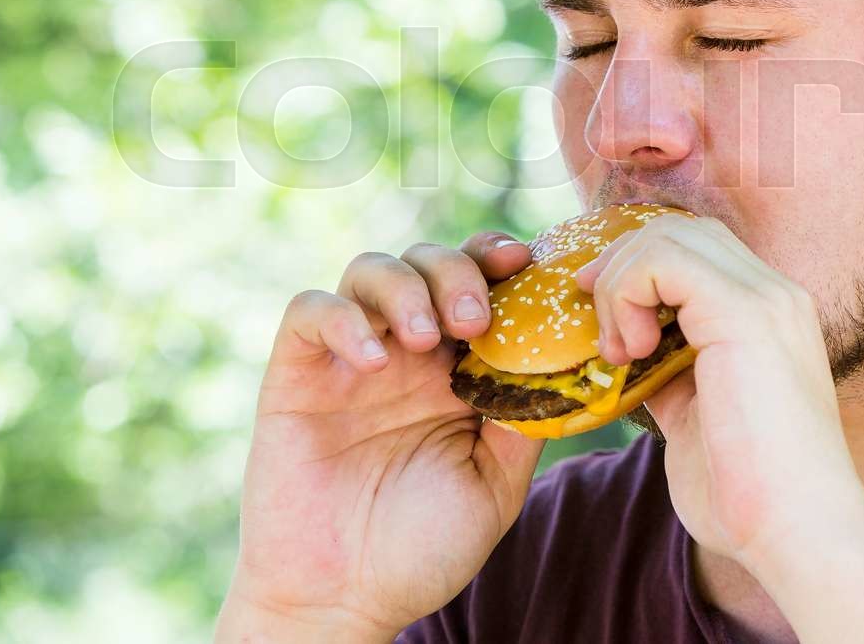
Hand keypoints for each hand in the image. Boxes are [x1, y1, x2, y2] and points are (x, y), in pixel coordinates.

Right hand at [216, 233, 542, 641]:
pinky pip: (310, 310)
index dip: (500, 259)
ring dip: (406, 286)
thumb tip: (567, 358)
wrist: (343, 603)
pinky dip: (343, 318)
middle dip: (458, 271)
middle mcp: (404, 352)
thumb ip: (526, 417)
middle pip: (429, 260)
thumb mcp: (496, 481)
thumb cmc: (422, 548)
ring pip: (370, 269)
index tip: (525, 265)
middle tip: (474, 320)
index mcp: (456, 368)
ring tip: (426, 338)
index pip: (479, 281)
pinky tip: (372, 361)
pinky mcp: (296, 376)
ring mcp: (349, 359)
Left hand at [574, 214, 863, 570]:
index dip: (641, 270)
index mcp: (769, 317)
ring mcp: (766, 299)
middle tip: (596, 324)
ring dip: (620, 284)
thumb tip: (630, 359)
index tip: (606, 323)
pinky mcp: (745, 313)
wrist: (797, 532)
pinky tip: (630, 350)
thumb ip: (670, 377)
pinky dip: (626, 292)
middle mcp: (775, 296)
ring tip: (618, 350)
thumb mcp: (694, 419)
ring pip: (669, 237)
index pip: (699, 251)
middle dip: (623, 266)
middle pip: (683, 231)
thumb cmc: (749, 497)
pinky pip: (663, 260)